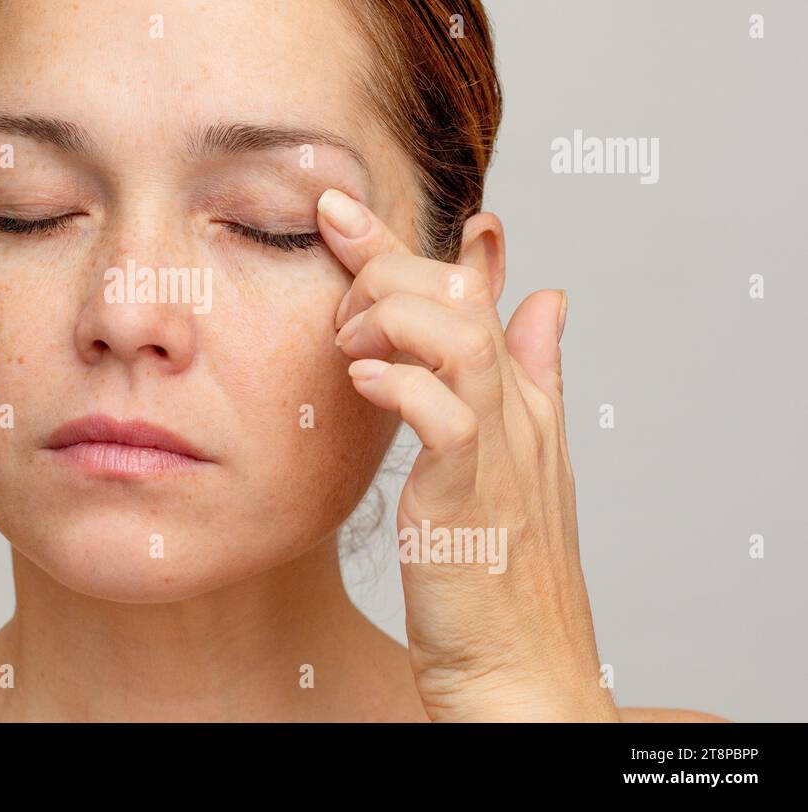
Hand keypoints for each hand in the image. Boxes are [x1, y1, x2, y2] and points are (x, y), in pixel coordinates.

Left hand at [317, 188, 617, 721]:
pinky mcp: (471, 497)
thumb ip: (528, 379)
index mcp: (521, 404)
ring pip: (459, 335)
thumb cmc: (501, 574)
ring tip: (347, 342)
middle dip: (387, 263)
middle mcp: (516, 414)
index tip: (352, 210)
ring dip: (391, 318)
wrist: (518, 669)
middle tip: (333, 285)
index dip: (428, 240)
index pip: (481, 297)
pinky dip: (399, 383)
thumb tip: (548, 299)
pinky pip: (443, 414)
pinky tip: (359, 378)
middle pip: (461, 297)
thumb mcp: (513, 466)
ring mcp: (499, 452)